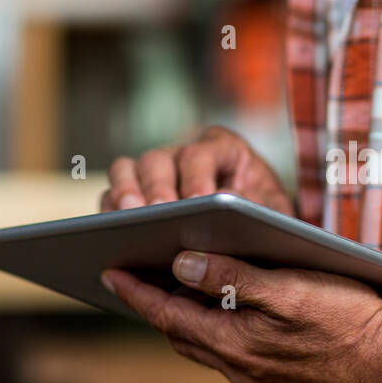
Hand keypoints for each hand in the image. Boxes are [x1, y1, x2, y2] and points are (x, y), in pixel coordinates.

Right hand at [99, 126, 293, 215]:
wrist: (254, 231)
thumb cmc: (265, 217)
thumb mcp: (272, 210)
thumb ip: (256, 203)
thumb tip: (225, 198)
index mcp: (222, 149)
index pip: (202, 154)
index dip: (197, 177)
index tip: (197, 202)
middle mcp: (183, 154)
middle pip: (158, 160)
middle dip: (156, 188)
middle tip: (156, 214)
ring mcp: (154, 173)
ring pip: (126, 170)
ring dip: (124, 194)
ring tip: (126, 220)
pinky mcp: (133, 194)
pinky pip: (111, 196)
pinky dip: (108, 211)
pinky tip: (111, 234)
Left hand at [100, 252, 381, 382]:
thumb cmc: (351, 318)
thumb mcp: (291, 287)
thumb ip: (232, 277)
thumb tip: (180, 264)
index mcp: (235, 344)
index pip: (168, 314)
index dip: (136, 291)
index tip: (107, 271)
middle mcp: (241, 370)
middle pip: (182, 333)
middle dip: (155, 304)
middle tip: (132, 276)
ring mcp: (262, 381)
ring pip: (207, 347)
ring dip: (185, 319)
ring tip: (171, 292)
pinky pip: (234, 356)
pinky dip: (218, 332)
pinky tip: (227, 316)